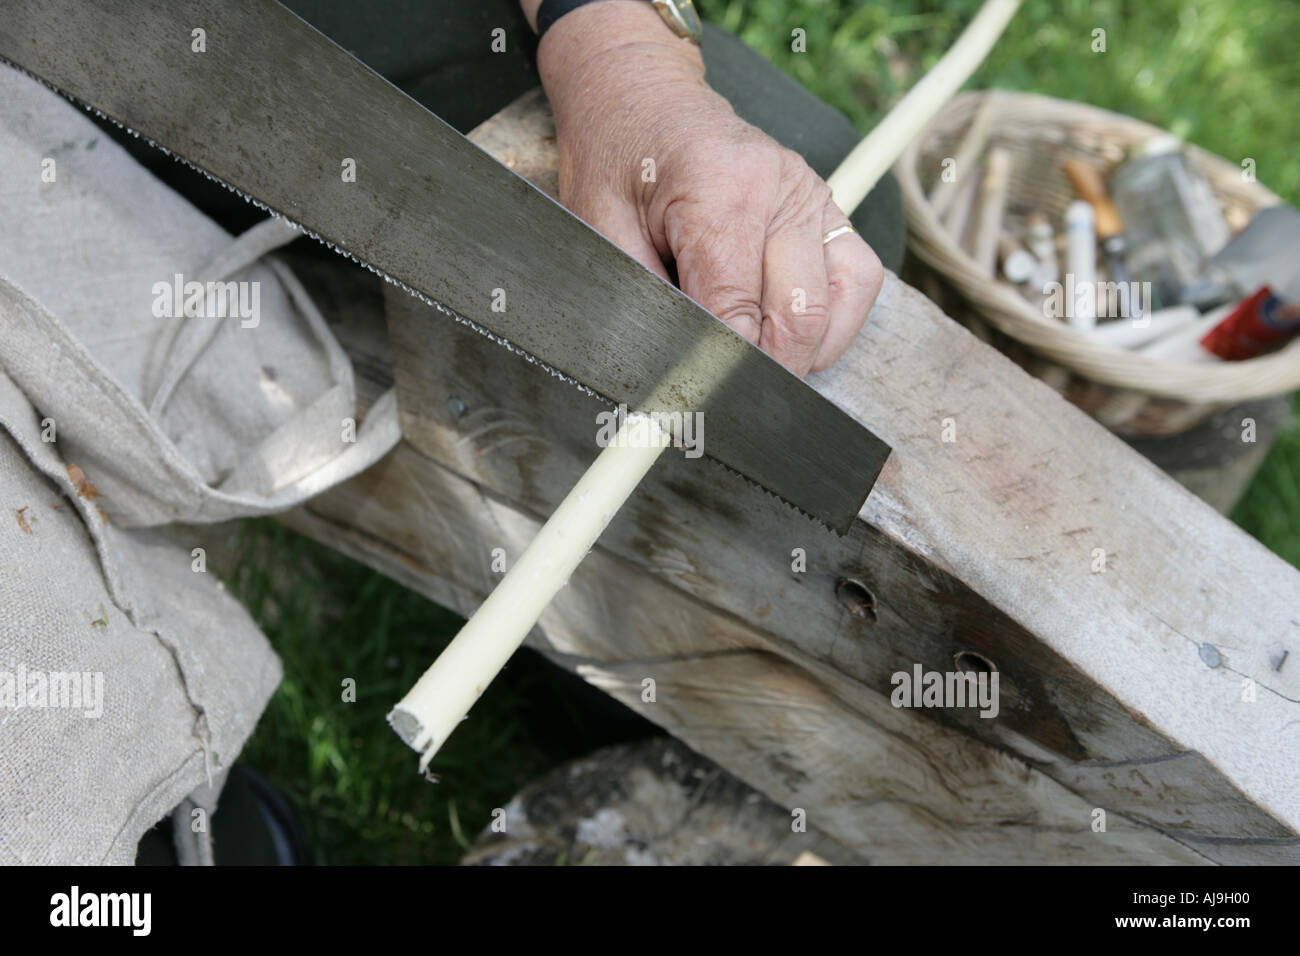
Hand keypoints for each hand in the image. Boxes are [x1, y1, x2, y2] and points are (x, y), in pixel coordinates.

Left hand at [532, 1, 882, 374]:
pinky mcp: (827, 205)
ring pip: (839, 301)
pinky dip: (836, 320)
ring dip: (808, 351)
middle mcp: (779, 188)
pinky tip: (801, 338)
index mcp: (718, 189)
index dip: (722, 367)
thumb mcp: (601, 229)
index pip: (736, 310)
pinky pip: (857, 276)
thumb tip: (673, 371)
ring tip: (767, 372)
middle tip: (732, 400)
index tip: (703, 402)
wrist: (645, 99)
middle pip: (797, 313)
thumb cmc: (618, 161)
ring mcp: (812, 194)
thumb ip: (641, 298)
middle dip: (768, 371)